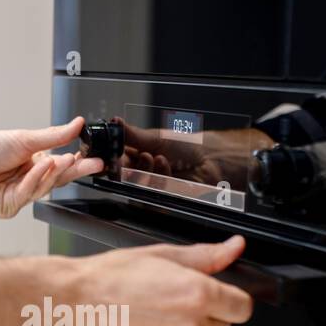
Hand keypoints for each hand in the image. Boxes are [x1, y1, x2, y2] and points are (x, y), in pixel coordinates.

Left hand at [0, 117, 103, 217]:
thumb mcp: (23, 138)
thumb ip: (53, 136)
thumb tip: (77, 125)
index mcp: (30, 163)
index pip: (61, 165)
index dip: (79, 163)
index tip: (96, 159)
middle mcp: (25, 180)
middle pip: (56, 179)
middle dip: (74, 171)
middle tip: (91, 164)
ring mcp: (17, 196)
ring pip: (44, 189)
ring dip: (51, 173)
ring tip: (55, 160)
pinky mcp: (8, 208)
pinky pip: (28, 196)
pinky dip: (32, 181)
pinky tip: (35, 169)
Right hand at [60, 236, 253, 325]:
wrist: (69, 307)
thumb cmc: (107, 279)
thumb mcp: (159, 256)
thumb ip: (205, 257)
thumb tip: (234, 248)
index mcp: (196, 295)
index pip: (242, 308)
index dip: (231, 300)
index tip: (219, 298)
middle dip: (200, 316)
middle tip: (166, 304)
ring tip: (148, 322)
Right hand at [120, 120, 271, 185]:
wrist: (212, 160)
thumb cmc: (189, 146)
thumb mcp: (156, 137)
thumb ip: (131, 134)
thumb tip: (114, 123)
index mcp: (137, 156)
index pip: (116, 162)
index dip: (114, 160)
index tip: (115, 154)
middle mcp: (143, 173)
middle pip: (123, 178)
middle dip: (131, 167)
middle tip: (144, 155)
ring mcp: (151, 188)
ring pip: (134, 189)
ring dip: (146, 173)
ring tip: (159, 158)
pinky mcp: (161, 202)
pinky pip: (150, 199)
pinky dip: (158, 182)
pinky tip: (168, 169)